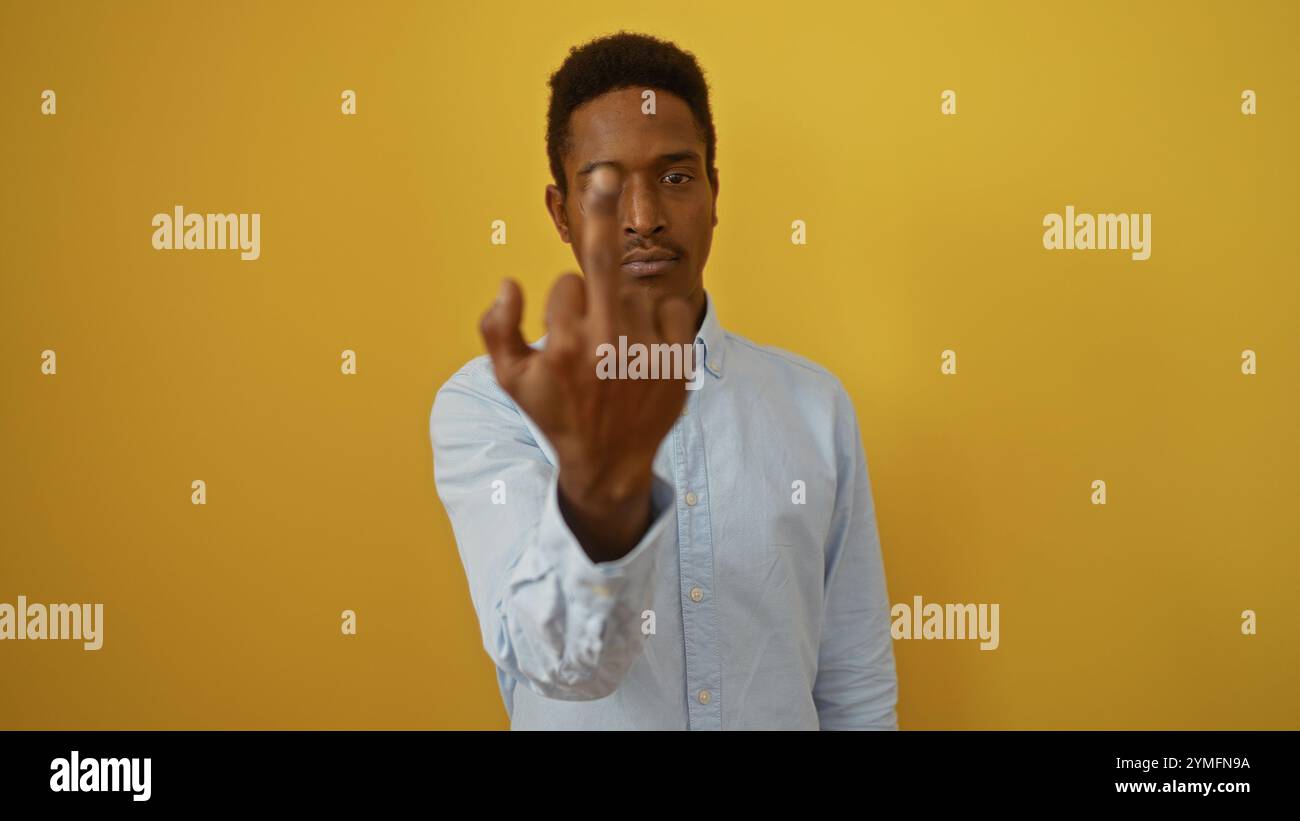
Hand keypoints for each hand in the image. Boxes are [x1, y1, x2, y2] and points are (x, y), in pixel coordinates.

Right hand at [478, 176, 695, 560]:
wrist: (609, 461)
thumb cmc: (556, 413)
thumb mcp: (511, 380)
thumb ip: (496, 329)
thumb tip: (508, 282)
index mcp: (566, 345)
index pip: (567, 282)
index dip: (565, 302)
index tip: (567, 332)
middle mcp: (608, 345)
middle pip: (604, 259)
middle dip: (601, 209)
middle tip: (608, 172)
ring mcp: (648, 351)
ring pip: (636, 289)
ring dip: (625, 305)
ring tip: (619, 348)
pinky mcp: (680, 360)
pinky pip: (674, 305)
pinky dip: (662, 316)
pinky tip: (646, 345)